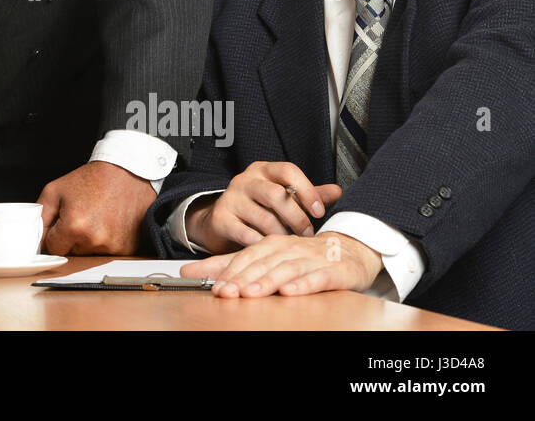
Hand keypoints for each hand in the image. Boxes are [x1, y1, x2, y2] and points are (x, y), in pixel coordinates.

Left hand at [38, 160, 154, 254]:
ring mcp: (114, 246)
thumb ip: (40, 216)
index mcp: (74, 227)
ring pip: (90, 253)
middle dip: (72, 237)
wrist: (127, 172)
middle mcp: (95, 240)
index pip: (53, 248)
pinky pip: (108, 251)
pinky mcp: (128, 248)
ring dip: (89, 239)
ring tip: (97, 216)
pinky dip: (106, 240)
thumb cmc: (92, 179)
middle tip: (82, 214)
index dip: (54, 235)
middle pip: (72, 252)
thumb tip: (35, 238)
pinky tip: (109, 221)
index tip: (60, 224)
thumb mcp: (55, 190)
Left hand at [179, 232, 382, 297]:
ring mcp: (311, 259)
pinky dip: (303, 284)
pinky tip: (290, 292)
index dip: (229, 272)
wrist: (351, 250)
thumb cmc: (304, 256)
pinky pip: (317, 277)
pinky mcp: (332, 271)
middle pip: (262, 264)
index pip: (245, 257)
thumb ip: (228, 264)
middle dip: (243, 279)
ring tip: (251, 293)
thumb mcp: (265, 256)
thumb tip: (187, 271)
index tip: (214, 287)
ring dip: (267, 282)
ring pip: (286, 270)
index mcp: (271, 244)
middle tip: (226, 292)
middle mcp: (288, 249)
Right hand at [184, 161, 342, 253]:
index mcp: (262, 170)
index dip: (307, 191)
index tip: (319, 212)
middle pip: (276, 195)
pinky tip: (270, 249)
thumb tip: (337, 191)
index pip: (287, 170)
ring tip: (289, 244)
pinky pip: (247, 235)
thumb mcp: (283, 196)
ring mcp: (230, 198)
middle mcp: (244, 180)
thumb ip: (309, 194)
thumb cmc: (259, 207)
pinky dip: (263, 245)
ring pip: (264, 218)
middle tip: (307, 234)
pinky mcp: (221, 219)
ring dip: (282, 236)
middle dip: (297, 218)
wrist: (222, 221)